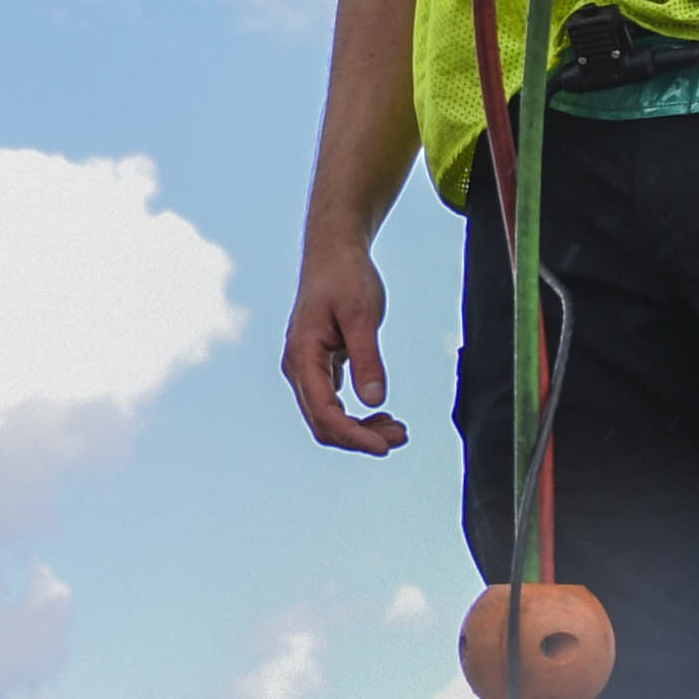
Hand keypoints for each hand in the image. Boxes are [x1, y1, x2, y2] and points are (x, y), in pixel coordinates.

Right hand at [285, 238, 405, 454]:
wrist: (334, 251)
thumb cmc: (346, 277)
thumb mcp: (362, 315)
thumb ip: (367, 358)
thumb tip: (375, 401)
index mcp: (302, 356)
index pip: (325, 413)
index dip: (354, 436)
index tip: (385, 447)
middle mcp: (297, 367)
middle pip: (323, 423)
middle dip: (360, 437)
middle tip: (401, 436)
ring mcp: (306, 368)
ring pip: (327, 417)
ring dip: (360, 429)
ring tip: (398, 429)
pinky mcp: (319, 365)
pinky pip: (332, 403)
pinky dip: (356, 415)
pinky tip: (383, 414)